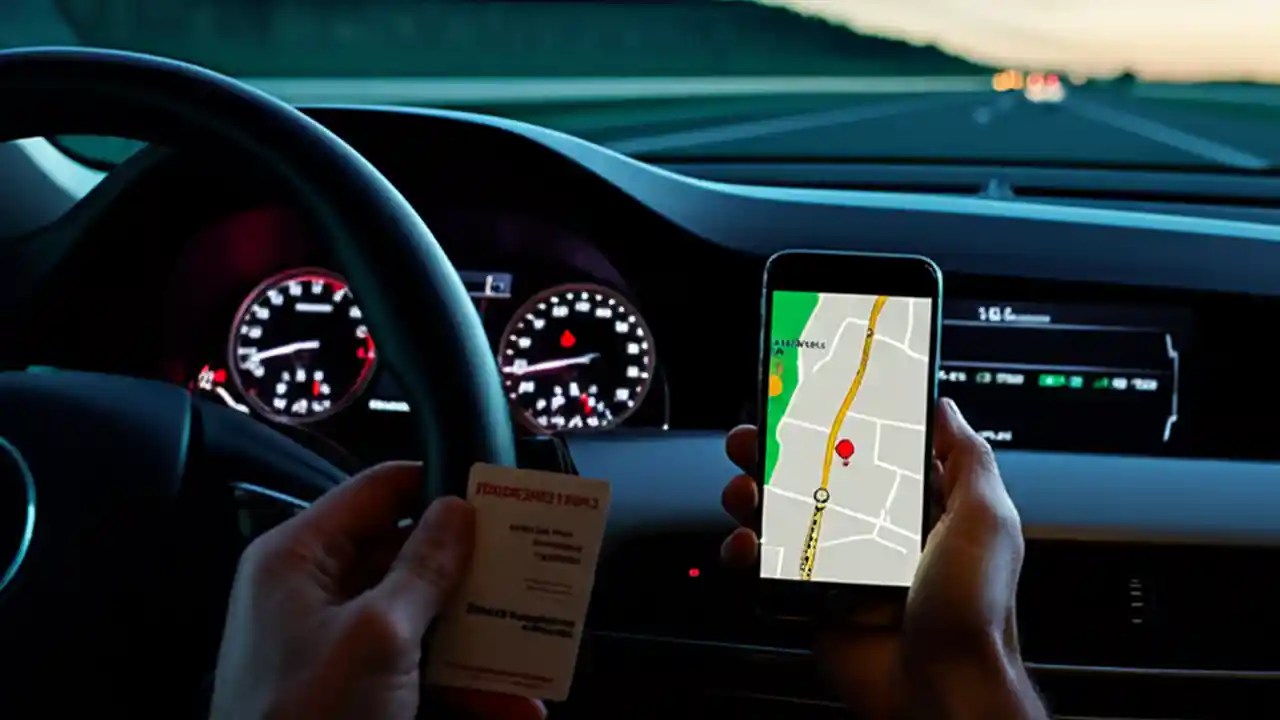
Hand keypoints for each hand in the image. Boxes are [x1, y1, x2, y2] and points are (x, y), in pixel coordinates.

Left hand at [210, 462, 545, 719]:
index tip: (495, 496)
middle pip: (406, 554)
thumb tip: (458, 510)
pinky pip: (417, 665)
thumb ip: (424, 568)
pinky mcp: (353, 685)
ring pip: (422, 615)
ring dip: (476, 637)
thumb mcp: (379, 637)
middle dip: (469, 573)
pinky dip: (462, 682)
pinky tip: (510, 701)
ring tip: (529, 649)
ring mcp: (334, 641)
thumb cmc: (305, 719)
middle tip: (524, 571)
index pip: (376, 490)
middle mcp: (313, 591)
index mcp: (298, 559)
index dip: (436, 484)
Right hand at [722, 399, 1042, 718]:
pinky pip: (767, 569)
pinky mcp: (812, 600)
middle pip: (815, 479)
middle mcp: (877, 534)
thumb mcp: (986, 520)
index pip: (869, 452)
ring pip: (783, 518)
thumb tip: (946, 408)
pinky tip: (747, 545)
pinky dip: (746, 552)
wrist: (941, 689)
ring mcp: (841, 567)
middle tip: (754, 442)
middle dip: (777, 455)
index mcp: (918, 509)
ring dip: (754, 496)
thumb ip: (968, 459)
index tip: (806, 403)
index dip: (835, 425)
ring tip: (744, 492)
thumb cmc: (974, 611)